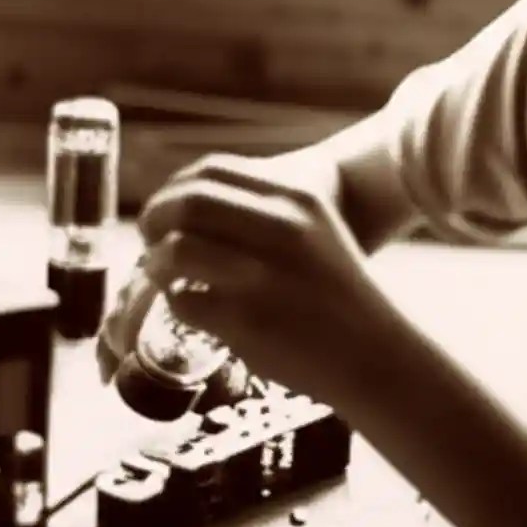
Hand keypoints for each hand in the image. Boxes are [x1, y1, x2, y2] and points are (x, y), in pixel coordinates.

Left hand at [98, 152, 402, 403]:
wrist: (375, 355)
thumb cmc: (339, 298)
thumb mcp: (315, 233)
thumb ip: (266, 214)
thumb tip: (189, 209)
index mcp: (295, 199)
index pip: (210, 171)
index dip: (174, 187)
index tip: (166, 210)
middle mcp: (280, 227)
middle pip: (186, 203)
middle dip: (154, 221)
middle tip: (151, 242)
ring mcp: (262, 274)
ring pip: (176, 249)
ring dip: (159, 265)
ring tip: (165, 278)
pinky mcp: (248, 319)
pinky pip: (184, 300)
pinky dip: (177, 305)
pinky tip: (193, 310)